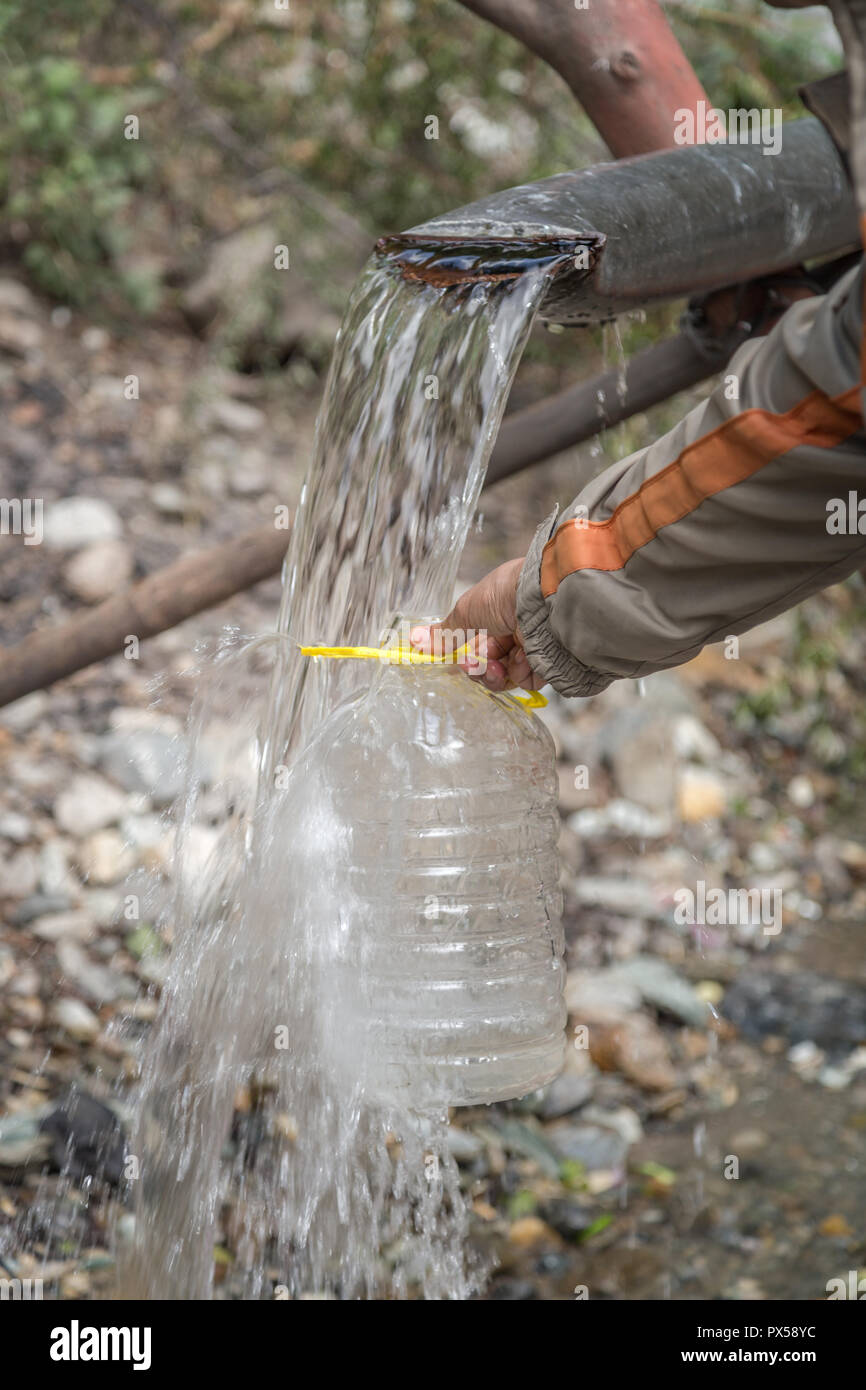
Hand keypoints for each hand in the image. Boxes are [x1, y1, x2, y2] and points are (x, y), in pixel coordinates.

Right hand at [410, 557, 542, 692]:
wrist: (541, 596)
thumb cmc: (503, 595)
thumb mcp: (465, 613)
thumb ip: (443, 633)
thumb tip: (413, 641)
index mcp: (494, 617)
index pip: (475, 648)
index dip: (464, 658)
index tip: (457, 661)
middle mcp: (512, 633)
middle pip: (487, 667)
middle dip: (478, 669)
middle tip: (476, 663)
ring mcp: (531, 647)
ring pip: (506, 678)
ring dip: (498, 673)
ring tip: (502, 661)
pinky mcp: (548, 661)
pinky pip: (528, 681)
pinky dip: (522, 672)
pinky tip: (524, 656)